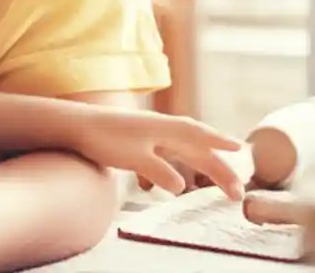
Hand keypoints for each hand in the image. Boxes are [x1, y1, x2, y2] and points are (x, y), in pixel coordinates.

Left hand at [74, 109, 246, 200]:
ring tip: (203, 183)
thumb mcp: (135, 159)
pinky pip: (156, 156)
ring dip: (191, 167)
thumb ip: (161, 173)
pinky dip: (163, 169)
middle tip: (234, 190)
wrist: (72, 125)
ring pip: (177, 150)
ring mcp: (146, 133)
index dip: (221, 146)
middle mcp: (160, 128)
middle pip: (194, 148)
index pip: (201, 139)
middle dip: (215, 168)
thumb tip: (182, 187)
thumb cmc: (104, 139)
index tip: (241, 151)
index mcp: (165, 129)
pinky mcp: (131, 140)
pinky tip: (154, 186)